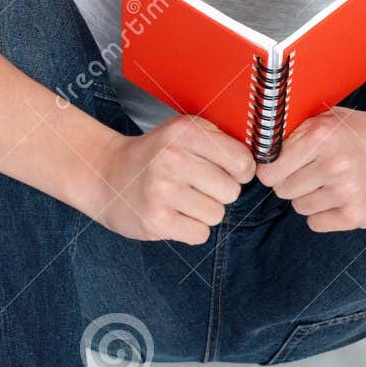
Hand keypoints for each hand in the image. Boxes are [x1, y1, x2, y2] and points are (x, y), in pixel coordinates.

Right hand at [92, 115, 254, 243]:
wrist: (105, 175)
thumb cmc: (154, 155)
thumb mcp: (182, 132)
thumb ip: (219, 140)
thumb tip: (260, 162)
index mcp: (185, 132)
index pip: (242, 162)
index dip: (241, 171)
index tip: (227, 171)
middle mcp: (173, 159)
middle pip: (232, 192)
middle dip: (219, 193)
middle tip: (196, 186)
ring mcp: (162, 192)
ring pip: (217, 215)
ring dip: (204, 212)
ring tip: (181, 200)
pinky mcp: (155, 221)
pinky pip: (200, 234)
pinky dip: (191, 229)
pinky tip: (174, 215)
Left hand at [255, 102, 365, 231]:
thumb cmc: (359, 132)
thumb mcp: (326, 120)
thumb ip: (293, 135)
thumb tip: (256, 154)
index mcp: (321, 137)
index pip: (269, 171)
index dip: (271, 171)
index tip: (279, 168)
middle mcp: (333, 164)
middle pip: (282, 190)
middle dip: (290, 183)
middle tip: (310, 174)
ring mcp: (346, 192)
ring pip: (299, 207)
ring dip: (307, 198)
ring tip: (328, 183)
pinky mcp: (356, 215)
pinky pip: (315, 224)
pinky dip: (322, 215)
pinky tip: (338, 198)